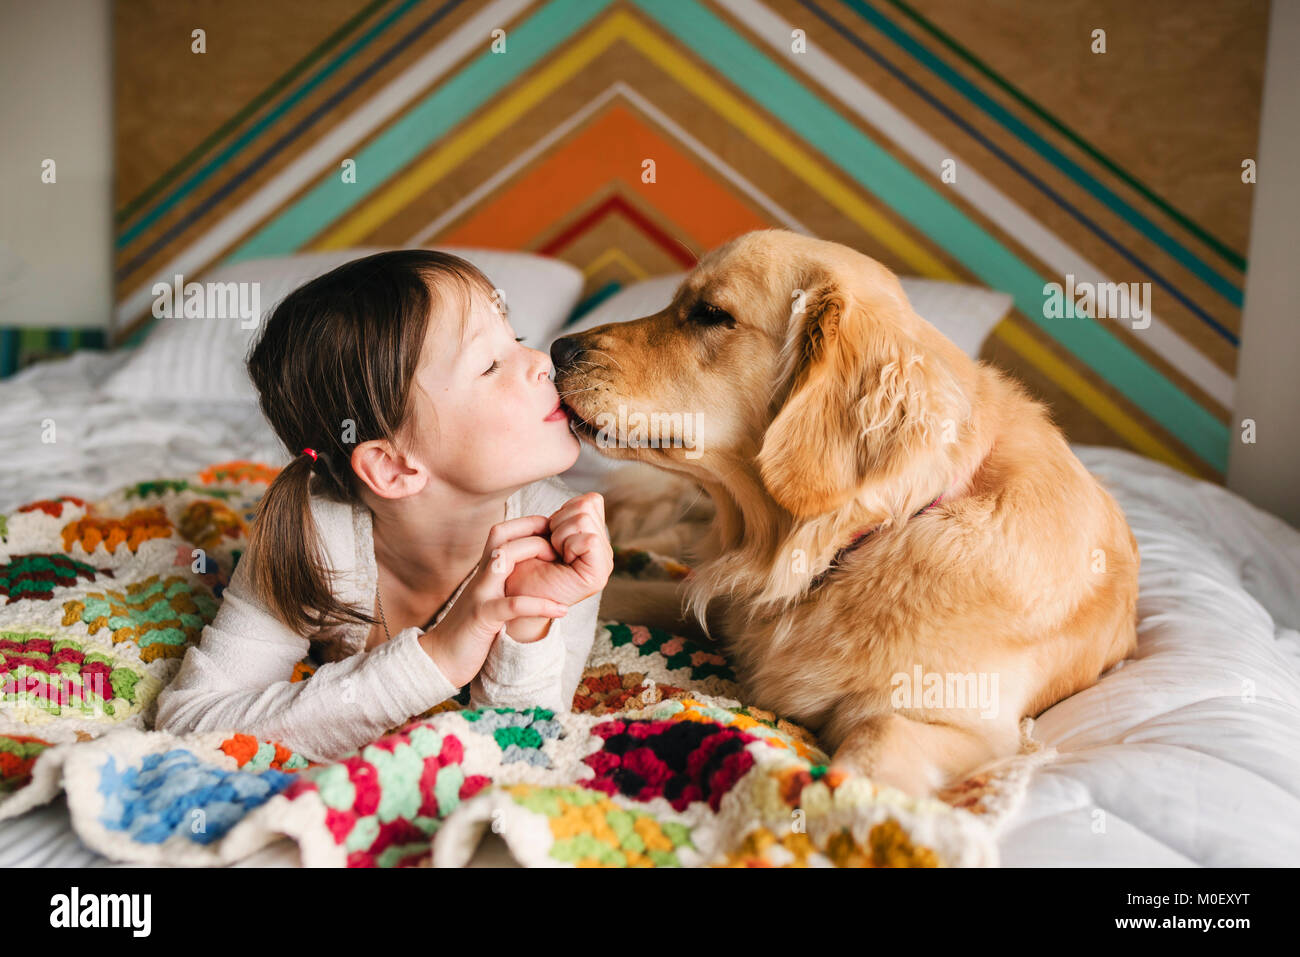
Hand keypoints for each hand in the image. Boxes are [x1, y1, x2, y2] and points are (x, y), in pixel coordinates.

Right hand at [420, 515, 568, 686]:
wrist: (440, 659)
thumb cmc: (470, 630)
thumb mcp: (488, 599)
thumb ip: (503, 584)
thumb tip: (531, 574)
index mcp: (484, 572)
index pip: (501, 533)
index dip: (528, 524)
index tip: (555, 529)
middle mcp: (481, 577)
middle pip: (501, 536)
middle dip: (532, 530)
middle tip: (562, 542)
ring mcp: (480, 595)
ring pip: (502, 558)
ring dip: (535, 552)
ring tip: (562, 563)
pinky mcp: (483, 618)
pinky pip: (513, 605)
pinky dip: (540, 605)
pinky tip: (561, 610)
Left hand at [505, 492, 613, 609]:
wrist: (511, 598)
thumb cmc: (521, 567)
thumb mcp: (545, 531)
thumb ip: (568, 515)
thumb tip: (587, 499)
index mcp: (593, 539)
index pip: (591, 500)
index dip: (565, 510)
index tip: (551, 534)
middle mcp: (603, 550)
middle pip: (589, 504)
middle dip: (560, 521)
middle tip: (552, 547)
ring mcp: (604, 563)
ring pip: (586, 518)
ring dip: (559, 534)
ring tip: (554, 555)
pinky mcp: (599, 574)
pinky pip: (589, 539)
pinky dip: (567, 545)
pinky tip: (560, 561)